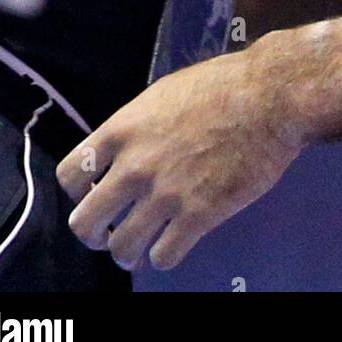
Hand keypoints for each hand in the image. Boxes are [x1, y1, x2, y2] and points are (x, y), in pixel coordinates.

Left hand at [56, 38, 303, 271]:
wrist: (271, 97)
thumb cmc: (226, 84)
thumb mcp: (166, 92)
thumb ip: (140, 124)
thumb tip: (130, 146)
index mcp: (124, 128)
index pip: (70, 174)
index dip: (78, 190)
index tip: (94, 192)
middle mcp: (136, 165)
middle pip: (85, 222)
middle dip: (95, 232)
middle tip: (109, 231)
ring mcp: (165, 193)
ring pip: (121, 247)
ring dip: (128, 251)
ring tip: (140, 246)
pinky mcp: (198, 215)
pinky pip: (163, 256)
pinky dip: (164, 255)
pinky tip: (174, 242)